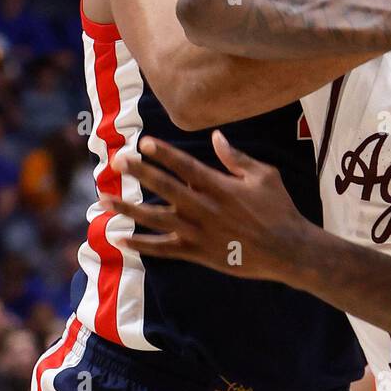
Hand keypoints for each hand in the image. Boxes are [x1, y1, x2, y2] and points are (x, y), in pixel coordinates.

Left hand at [100, 133, 312, 284]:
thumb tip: (216, 137)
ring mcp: (199, 232)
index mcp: (220, 187)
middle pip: (165, 188)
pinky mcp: (198, 253)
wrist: (287, 249)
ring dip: (128, 209)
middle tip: (117, 162)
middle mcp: (205, 208)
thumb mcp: (264, 176)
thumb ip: (237, 158)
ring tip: (103, 200)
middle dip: (140, 174)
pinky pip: (164, 249)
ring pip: (156, 219)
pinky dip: (142, 245)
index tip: (145, 143)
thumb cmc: (279, 209)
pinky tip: (121, 238)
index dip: (165, 154)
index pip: (186, 166)